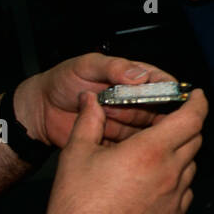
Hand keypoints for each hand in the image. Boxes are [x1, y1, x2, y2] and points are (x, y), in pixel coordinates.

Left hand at [13, 53, 177, 149]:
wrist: (42, 110)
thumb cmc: (63, 81)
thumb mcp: (86, 66)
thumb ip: (112, 67)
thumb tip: (140, 75)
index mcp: (133, 77)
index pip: (161, 81)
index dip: (169, 88)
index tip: (171, 95)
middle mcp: (136, 100)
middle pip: (162, 108)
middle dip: (161, 114)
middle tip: (156, 119)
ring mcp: (129, 121)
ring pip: (151, 129)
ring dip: (147, 132)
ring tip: (136, 134)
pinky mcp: (120, 141)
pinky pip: (135, 146)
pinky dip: (134, 148)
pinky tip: (128, 146)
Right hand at [43, 88, 206, 213]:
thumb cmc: (78, 203)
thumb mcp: (77, 153)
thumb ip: (89, 121)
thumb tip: (91, 100)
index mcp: (150, 150)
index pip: (192, 118)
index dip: (198, 103)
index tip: (197, 95)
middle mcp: (170, 172)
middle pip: (194, 139)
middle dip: (186, 126)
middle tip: (166, 123)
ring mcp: (175, 198)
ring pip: (190, 166)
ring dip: (180, 154)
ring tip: (154, 156)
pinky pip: (185, 192)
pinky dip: (176, 182)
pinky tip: (153, 183)